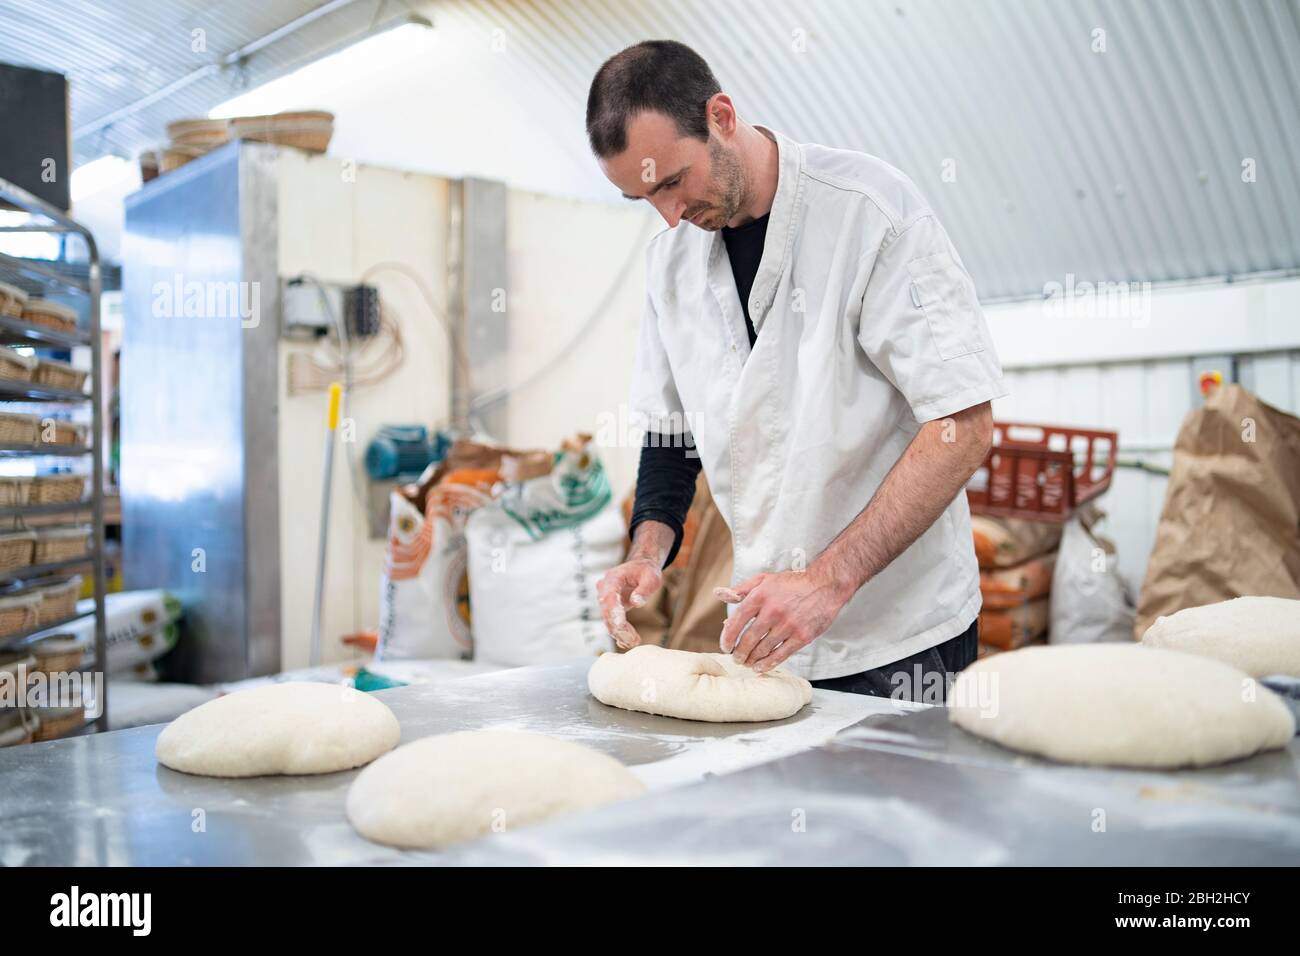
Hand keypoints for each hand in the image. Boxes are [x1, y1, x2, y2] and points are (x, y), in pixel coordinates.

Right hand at [596, 557, 663, 648]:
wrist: (640, 568)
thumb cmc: (646, 571)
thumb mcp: (651, 577)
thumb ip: (644, 589)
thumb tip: (637, 602)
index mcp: (613, 578)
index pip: (609, 596)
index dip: (614, 612)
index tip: (620, 625)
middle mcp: (604, 588)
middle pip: (607, 611)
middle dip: (618, 628)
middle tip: (633, 640)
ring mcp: (605, 599)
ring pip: (608, 620)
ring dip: (620, 633)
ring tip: (634, 641)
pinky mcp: (609, 608)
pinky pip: (611, 622)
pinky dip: (619, 632)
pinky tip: (629, 642)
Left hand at [717, 565, 848, 671]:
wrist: (825, 585)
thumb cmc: (792, 583)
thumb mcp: (764, 579)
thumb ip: (741, 589)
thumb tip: (719, 595)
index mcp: (760, 596)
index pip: (736, 621)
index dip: (727, 637)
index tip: (725, 646)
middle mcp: (773, 611)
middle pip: (748, 639)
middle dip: (739, 653)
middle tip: (736, 658)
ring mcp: (788, 625)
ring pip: (763, 649)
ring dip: (751, 659)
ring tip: (746, 662)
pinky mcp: (802, 636)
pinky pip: (781, 654)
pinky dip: (768, 663)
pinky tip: (760, 667)